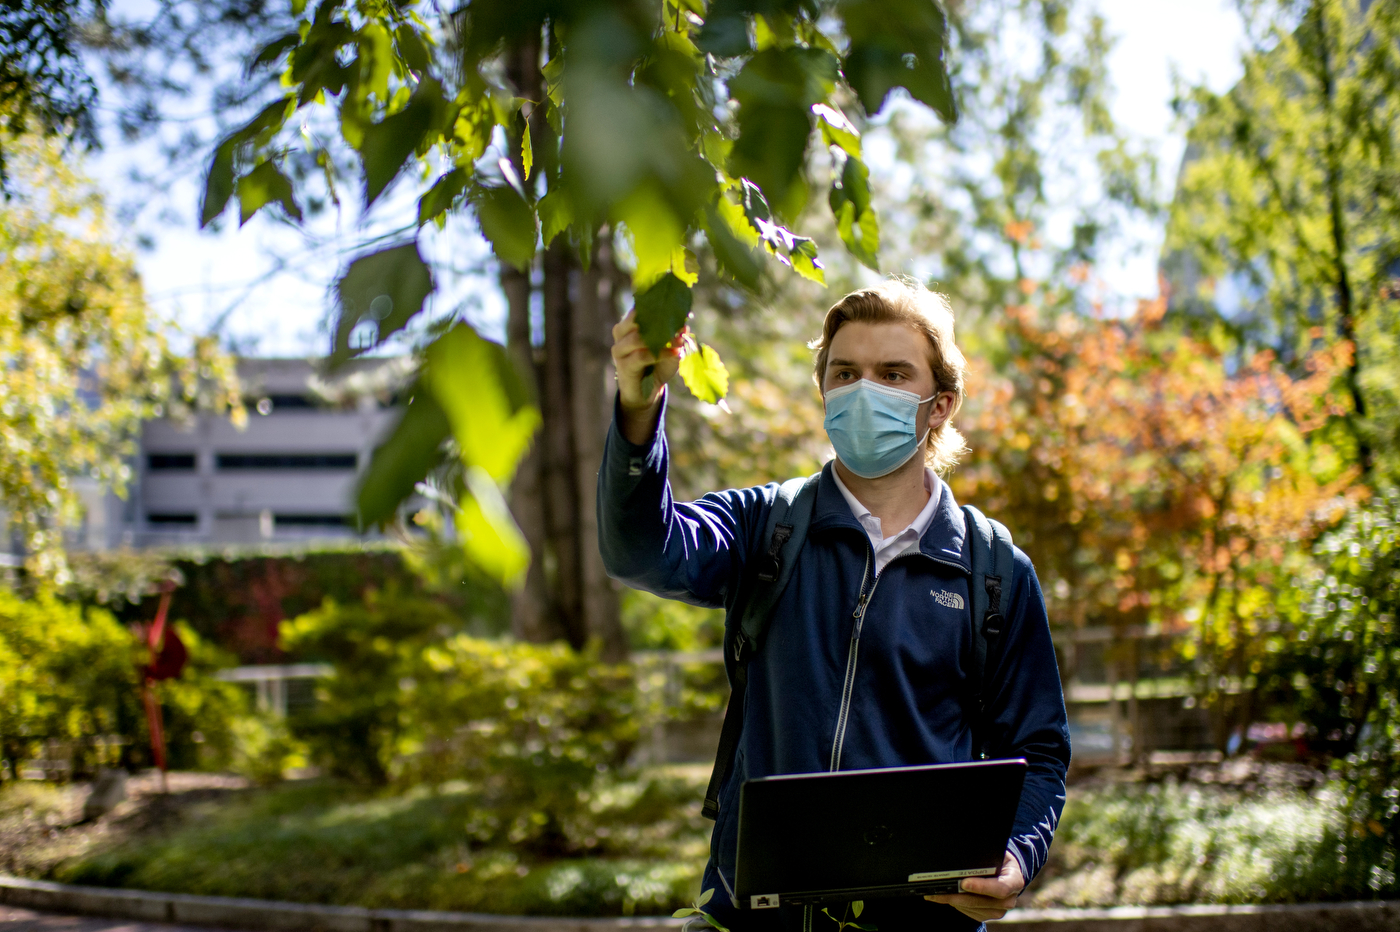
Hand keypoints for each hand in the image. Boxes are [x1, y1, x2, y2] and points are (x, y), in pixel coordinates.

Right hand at [610, 309, 685, 445]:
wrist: (646, 392)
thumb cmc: (658, 365)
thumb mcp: (670, 348)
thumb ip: (676, 336)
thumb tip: (685, 324)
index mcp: (629, 323)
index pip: (640, 307)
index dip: (658, 305)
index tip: (678, 307)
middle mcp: (621, 332)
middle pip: (636, 318)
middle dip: (659, 319)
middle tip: (679, 322)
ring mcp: (619, 349)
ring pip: (638, 337)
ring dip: (661, 338)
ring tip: (680, 340)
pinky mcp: (623, 365)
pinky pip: (643, 355)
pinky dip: (662, 353)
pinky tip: (676, 353)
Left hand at [925, 850, 1023, 922]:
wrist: (1004, 870)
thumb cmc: (998, 858)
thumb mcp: (997, 851)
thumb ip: (985, 854)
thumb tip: (963, 852)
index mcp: (1014, 880)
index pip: (1001, 888)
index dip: (982, 887)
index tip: (963, 883)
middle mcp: (1009, 899)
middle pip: (983, 902)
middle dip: (959, 896)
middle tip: (941, 890)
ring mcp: (998, 909)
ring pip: (973, 908)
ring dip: (953, 901)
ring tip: (935, 893)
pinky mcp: (987, 914)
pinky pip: (970, 912)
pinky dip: (955, 905)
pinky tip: (943, 897)